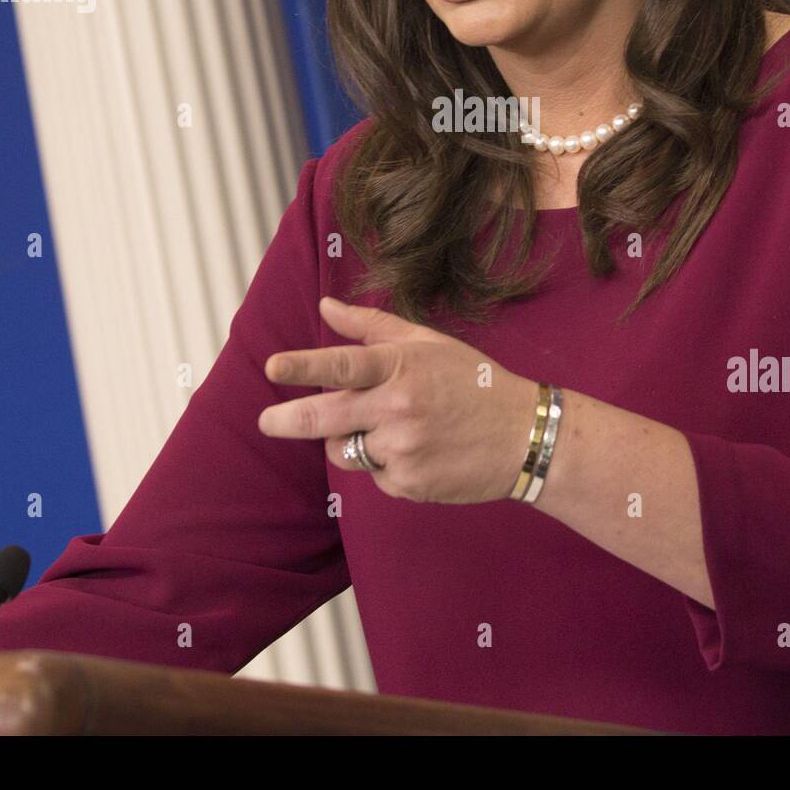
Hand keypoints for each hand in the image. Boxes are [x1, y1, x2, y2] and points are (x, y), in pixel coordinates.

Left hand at [257, 296, 540, 503]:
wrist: (523, 436)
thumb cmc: (472, 382)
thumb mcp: (428, 343)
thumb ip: (371, 326)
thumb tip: (325, 306)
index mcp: (402, 366)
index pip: (343, 364)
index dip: (303, 366)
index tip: (272, 367)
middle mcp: (398, 407)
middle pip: (326, 416)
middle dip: (289, 420)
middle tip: (267, 422)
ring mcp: (403, 449)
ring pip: (346, 448)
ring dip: (351, 440)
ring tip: (395, 428)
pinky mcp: (408, 484)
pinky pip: (374, 475)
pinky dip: (385, 465)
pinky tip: (419, 451)